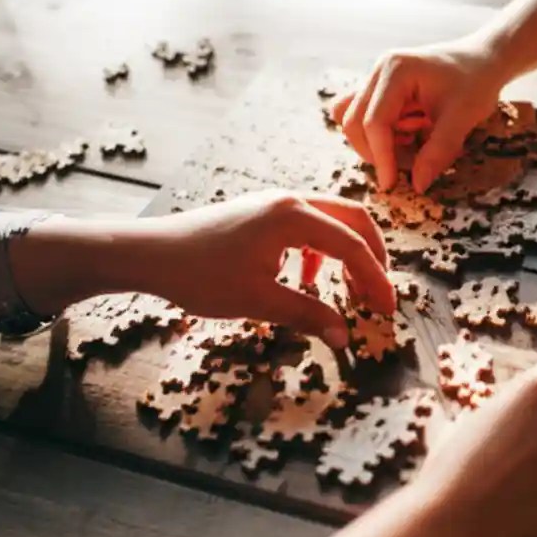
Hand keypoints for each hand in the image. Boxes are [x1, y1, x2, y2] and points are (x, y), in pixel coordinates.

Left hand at [141, 191, 394, 348]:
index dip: (375, 279)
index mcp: (293, 216)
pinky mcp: (260, 214)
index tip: (387, 310)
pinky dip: (319, 252)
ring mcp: (274, 204)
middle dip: (372, 256)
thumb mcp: (258, 301)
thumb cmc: (199, 275)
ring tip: (346, 291)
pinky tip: (305, 280)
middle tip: (378, 293)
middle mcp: (289, 200)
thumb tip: (345, 336)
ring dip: (347, 254)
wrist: (150, 254)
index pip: (353, 245)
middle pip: (352, 219)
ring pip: (330, 221)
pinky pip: (307, 227)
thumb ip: (307, 314)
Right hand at [332, 36, 509, 192]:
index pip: (374, 121)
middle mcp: (379, 71)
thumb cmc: (476, 82)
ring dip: (377, 142)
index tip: (392, 184)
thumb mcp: (462, 118)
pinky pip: (366, 117)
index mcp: (396, 70)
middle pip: (353, 122)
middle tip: (408, 165)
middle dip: (375, 152)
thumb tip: (417, 186)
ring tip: (412, 140)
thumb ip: (438, 152)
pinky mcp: (381, 89)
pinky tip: (409, 133)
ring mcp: (377, 79)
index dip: (381, 157)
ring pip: (354, 120)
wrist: (483, 60)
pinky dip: (382, 134)